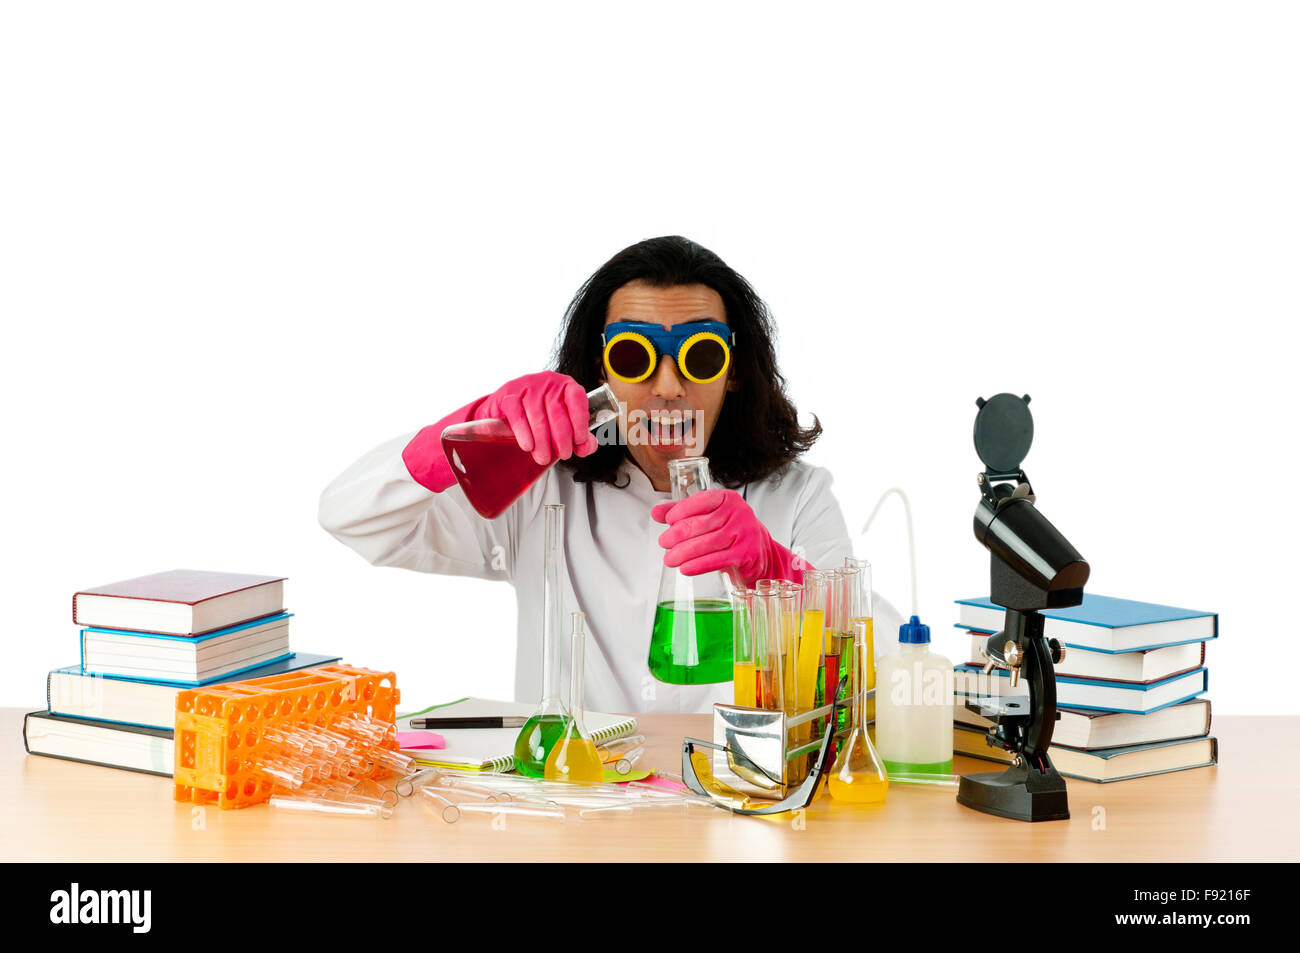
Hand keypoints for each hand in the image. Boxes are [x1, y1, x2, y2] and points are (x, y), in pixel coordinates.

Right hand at [402, 370, 596, 492]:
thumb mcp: (560, 425)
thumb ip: (578, 436)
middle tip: (562, 455)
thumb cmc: (538, 417)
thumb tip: (587, 447)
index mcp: (564, 385)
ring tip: (544, 458)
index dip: (580, 420)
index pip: (577, 398)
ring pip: (537, 414)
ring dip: (542, 439)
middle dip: (561, 437)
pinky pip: (517, 413)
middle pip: (556, 409)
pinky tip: (527, 446)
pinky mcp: (508, 393)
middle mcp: (547, 381)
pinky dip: (523, 431)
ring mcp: (526, 385)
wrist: (505, 411)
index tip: (580, 441)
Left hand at [651, 488, 807, 587]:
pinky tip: (685, 569)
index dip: (681, 510)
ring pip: (708, 543)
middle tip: (663, 543)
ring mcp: (744, 534)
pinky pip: (718, 560)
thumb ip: (681, 511)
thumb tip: (655, 512)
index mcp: (727, 498)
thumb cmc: (728, 532)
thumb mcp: (708, 517)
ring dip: (684, 552)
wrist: (759, 553)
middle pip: (701, 524)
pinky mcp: (746, 554)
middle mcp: (739, 513)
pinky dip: (699, 565)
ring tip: (669, 559)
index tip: (668, 521)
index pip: (701, 500)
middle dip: (677, 534)